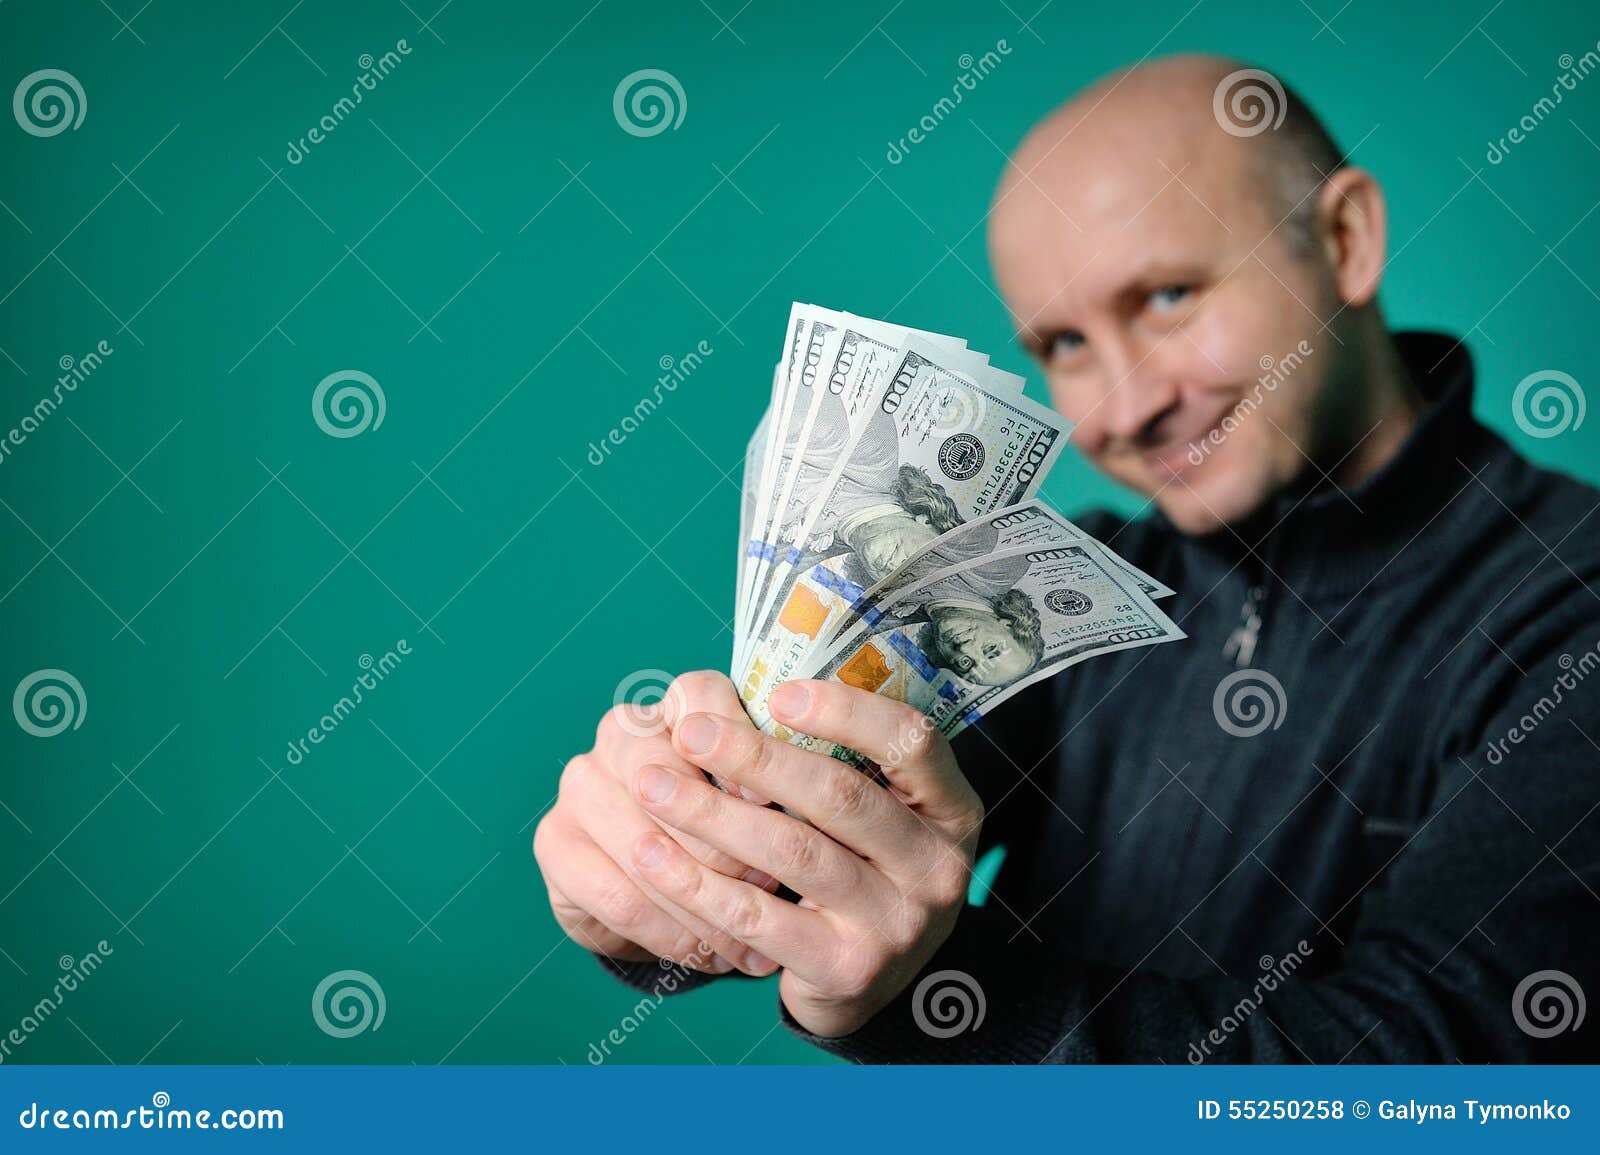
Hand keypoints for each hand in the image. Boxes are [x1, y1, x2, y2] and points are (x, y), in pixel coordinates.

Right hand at [532, 672, 780, 975]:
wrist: (662, 896)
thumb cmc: (732, 840)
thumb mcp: (763, 811)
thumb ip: (774, 795)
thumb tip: (806, 809)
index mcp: (676, 707)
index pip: (699, 698)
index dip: (736, 745)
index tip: (770, 798)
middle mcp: (621, 733)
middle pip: (665, 775)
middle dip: (723, 839)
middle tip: (770, 884)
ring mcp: (581, 783)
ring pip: (644, 846)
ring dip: (702, 898)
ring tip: (750, 935)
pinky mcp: (555, 841)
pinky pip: (619, 896)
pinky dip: (672, 933)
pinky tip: (708, 954)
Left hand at [627, 679, 983, 1036]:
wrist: (870, 982)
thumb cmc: (861, 866)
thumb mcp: (879, 812)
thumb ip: (837, 759)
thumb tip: (739, 696)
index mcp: (951, 808)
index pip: (912, 743)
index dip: (846, 712)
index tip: (778, 693)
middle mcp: (936, 866)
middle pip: (840, 796)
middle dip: (755, 756)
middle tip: (690, 732)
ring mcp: (895, 923)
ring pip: (792, 852)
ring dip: (712, 813)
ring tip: (652, 785)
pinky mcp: (846, 969)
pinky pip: (758, 917)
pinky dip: (697, 883)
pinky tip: (652, 855)